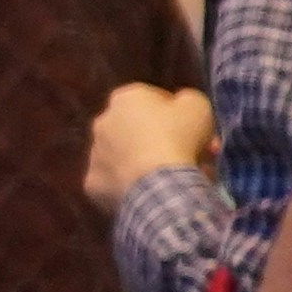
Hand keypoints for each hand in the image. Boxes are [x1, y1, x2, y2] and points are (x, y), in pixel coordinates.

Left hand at [83, 83, 215, 212]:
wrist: (160, 182)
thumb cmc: (179, 136)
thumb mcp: (198, 105)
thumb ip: (186, 99)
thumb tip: (180, 104)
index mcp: (124, 98)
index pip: (153, 100)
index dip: (178, 115)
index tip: (194, 130)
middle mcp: (102, 122)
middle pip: (139, 130)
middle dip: (165, 141)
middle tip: (193, 156)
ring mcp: (94, 154)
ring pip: (128, 157)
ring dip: (149, 163)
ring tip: (177, 178)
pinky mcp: (93, 183)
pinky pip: (119, 182)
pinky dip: (135, 186)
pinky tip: (155, 192)